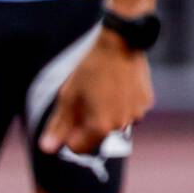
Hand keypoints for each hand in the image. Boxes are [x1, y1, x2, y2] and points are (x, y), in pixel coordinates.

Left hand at [38, 29, 151, 154]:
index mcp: (100, 126)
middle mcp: (121, 125)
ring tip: (105, 89)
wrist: (121, 44)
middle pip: (98, 135)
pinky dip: (123, 104)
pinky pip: (130, 111)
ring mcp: (137, 114)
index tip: (70, 116)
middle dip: (90, 122)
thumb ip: (59, 125)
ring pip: (115, 123)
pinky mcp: (146, 103)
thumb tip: (46, 149)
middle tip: (87, 97)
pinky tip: (120, 85)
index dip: (70, 134)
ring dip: (108, 113)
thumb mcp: (69, 95)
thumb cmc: (91, 69)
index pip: (78, 148)